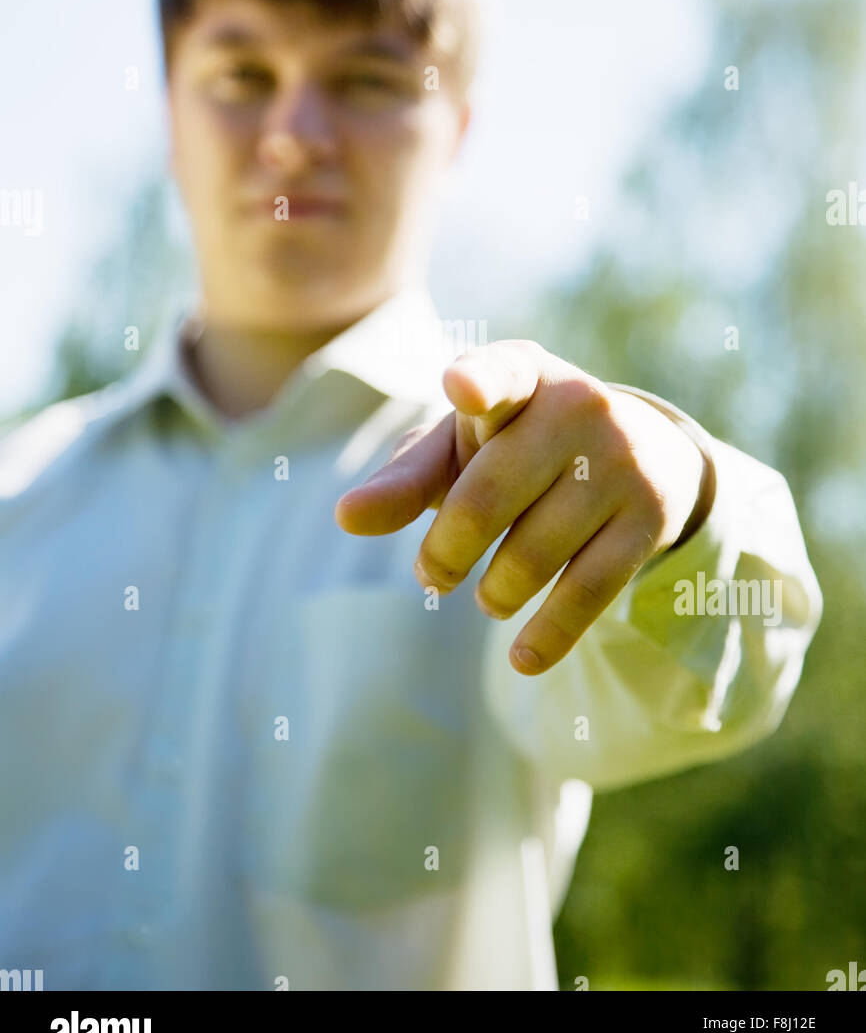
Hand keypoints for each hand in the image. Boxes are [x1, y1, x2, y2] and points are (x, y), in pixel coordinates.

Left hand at [334, 340, 708, 674]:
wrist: (644, 450)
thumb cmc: (520, 447)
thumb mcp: (464, 448)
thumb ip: (405, 479)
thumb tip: (347, 518)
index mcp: (522, 373)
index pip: (498, 372)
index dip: (478, 381)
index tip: (460, 386)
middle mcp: (578, 405)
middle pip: (485, 499)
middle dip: (445, 555)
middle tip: (434, 576)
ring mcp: (621, 461)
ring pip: (531, 556)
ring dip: (495, 594)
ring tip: (490, 597)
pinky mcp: (650, 517)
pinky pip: (588, 592)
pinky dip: (548, 636)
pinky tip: (523, 659)